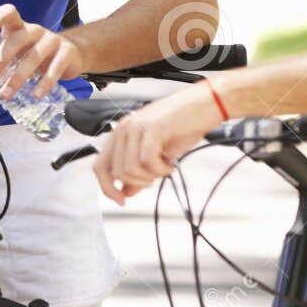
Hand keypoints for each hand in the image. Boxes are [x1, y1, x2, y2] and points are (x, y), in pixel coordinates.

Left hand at [0, 4, 81, 99]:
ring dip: (18, 77)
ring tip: (6, 95)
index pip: (8, 12)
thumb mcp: (9, 61)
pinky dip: (44, 82)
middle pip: (16, 40)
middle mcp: (34, 30)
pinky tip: (36, 94)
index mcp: (17, 27)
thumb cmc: (31, 55)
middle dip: (1, 60)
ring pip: (33, 57)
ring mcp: (51, 40)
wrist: (70, 56)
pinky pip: (54, 68)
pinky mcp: (66, 53)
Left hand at [91, 85, 222, 204]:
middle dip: (137, 184)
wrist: (206, 104)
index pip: (99, 166)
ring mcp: (136, 127)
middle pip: (115, 172)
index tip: (121, 201)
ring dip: (150, 177)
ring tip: (164, 168)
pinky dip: (160, 170)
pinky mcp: (152, 128)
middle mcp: (123, 128)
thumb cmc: (184, 125)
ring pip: (129, 170)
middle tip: (154, 179)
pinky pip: (147, 161)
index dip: (107, 188)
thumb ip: (138, 170)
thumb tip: (126, 191)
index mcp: (120, 133)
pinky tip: (170, 164)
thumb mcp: (157, 153)